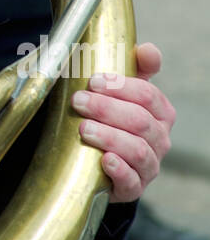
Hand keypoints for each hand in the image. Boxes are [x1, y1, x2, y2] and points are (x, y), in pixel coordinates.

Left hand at [70, 42, 173, 201]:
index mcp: (161, 112)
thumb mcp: (121, 92)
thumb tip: (149, 50)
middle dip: (107, 109)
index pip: (148, 95)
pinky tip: (104, 160)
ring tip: (84, 128)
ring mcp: (149, 166)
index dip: (121, 87)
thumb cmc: (112, 117)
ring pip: (137, 150)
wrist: (99, 160)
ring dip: (109, 136)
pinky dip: (119, 170)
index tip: (93, 80)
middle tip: (79, 101)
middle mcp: (160, 139)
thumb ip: (136, 67)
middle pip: (139, 121)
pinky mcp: (134, 188)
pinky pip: (132, 181)